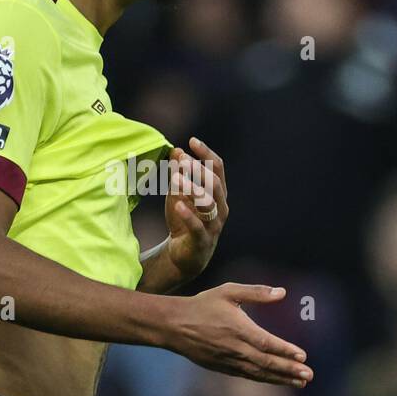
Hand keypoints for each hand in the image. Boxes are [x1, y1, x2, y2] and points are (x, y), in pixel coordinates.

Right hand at [161, 283, 312, 387]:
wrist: (174, 326)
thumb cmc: (203, 305)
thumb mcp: (228, 291)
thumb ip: (256, 292)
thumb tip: (282, 292)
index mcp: (238, 328)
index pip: (266, 342)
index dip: (285, 350)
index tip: (303, 355)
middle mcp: (234, 347)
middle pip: (266, 362)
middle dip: (289, 370)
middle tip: (309, 375)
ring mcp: (228, 360)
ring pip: (259, 373)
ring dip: (281, 378)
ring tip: (300, 382)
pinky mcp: (222, 367)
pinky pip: (247, 375)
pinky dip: (264, 378)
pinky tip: (277, 380)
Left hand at [163, 137, 227, 280]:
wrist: (183, 254)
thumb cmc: (183, 220)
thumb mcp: (178, 193)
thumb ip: (179, 174)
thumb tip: (176, 150)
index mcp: (218, 193)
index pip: (218, 168)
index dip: (206, 153)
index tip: (192, 141)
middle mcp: (221, 207)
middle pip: (214, 183)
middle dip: (198, 169)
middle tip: (181, 158)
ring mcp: (214, 224)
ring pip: (208, 203)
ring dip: (192, 187)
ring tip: (175, 178)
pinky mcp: (202, 240)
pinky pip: (198, 225)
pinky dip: (188, 214)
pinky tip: (178, 204)